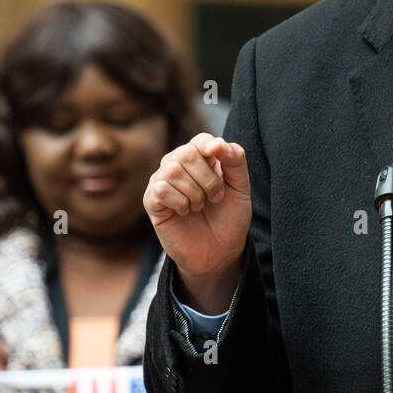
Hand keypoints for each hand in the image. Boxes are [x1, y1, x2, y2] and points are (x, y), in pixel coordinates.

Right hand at [143, 133, 250, 282]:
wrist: (219, 251)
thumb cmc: (229, 217)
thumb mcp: (241, 188)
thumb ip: (235, 161)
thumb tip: (217, 143)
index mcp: (201, 159)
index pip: (201, 140)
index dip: (210, 146)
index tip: (217, 155)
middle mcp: (179, 165)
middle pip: (187, 153)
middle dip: (208, 178)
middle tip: (216, 197)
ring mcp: (162, 181)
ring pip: (173, 170)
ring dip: (195, 193)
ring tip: (200, 206)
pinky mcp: (152, 200)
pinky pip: (161, 189)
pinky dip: (180, 202)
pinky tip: (184, 212)